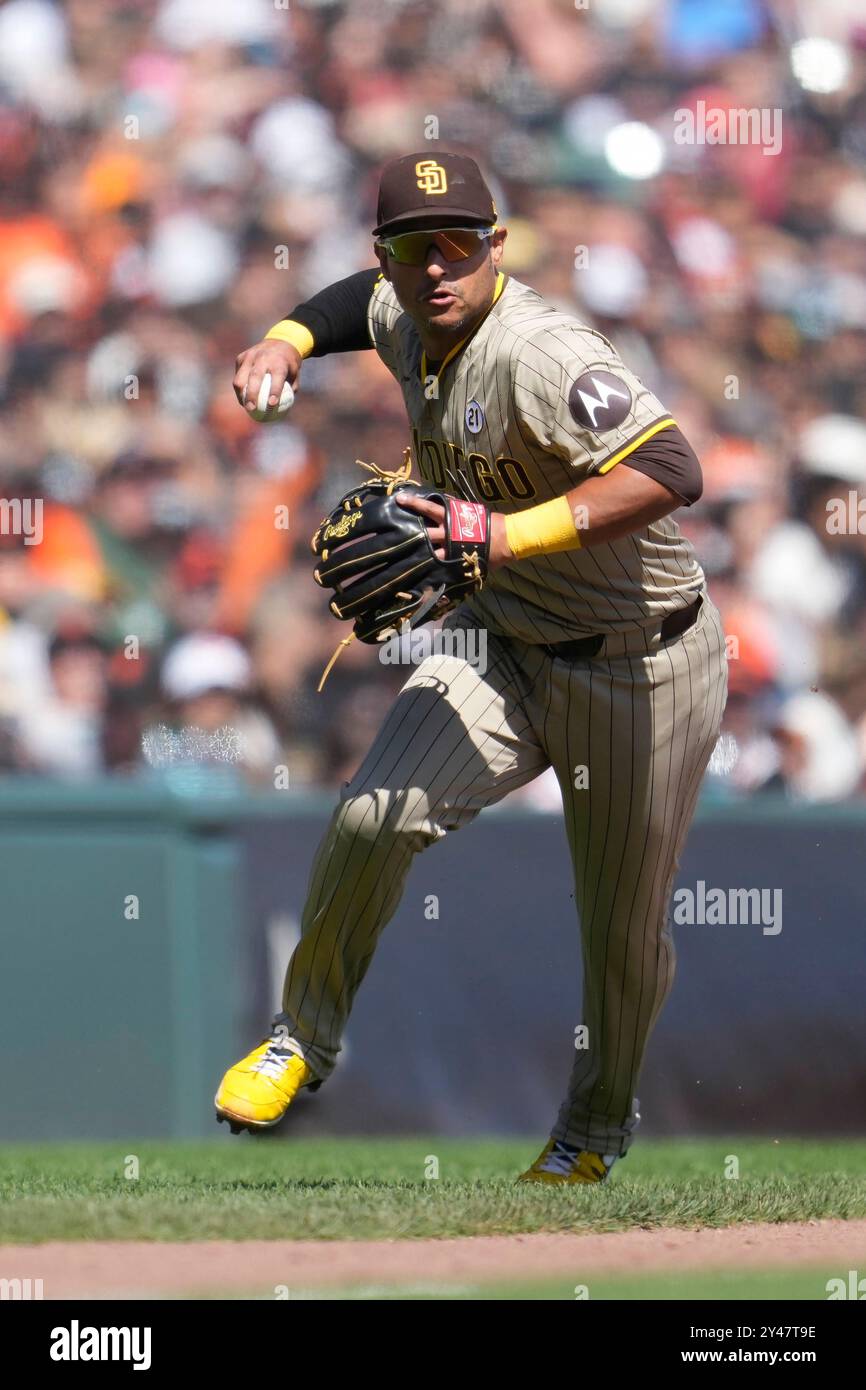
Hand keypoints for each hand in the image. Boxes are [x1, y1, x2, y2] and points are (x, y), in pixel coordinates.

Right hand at [234, 340, 301, 413]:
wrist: (279, 341)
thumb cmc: (288, 364)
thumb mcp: (295, 375)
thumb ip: (290, 391)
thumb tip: (283, 410)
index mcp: (279, 361)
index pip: (277, 377)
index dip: (274, 391)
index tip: (272, 404)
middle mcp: (263, 357)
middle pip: (254, 377)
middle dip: (251, 395)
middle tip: (252, 409)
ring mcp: (250, 356)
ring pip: (241, 377)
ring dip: (240, 393)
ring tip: (244, 406)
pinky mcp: (242, 357)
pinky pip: (238, 374)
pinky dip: (239, 387)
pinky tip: (242, 398)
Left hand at [394, 492, 512, 569]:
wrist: (505, 539)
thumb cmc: (488, 522)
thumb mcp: (469, 511)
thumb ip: (453, 508)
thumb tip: (440, 501)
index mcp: (451, 517)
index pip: (429, 508)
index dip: (413, 503)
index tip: (398, 499)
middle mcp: (448, 532)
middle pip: (424, 533)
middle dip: (408, 534)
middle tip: (389, 537)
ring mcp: (451, 549)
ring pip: (430, 553)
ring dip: (415, 557)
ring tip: (397, 563)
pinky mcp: (457, 562)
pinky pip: (442, 569)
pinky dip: (432, 575)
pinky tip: (419, 583)